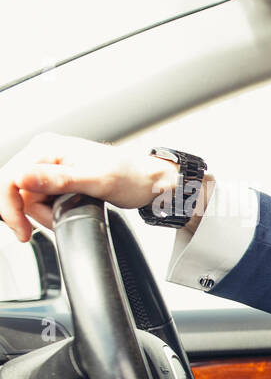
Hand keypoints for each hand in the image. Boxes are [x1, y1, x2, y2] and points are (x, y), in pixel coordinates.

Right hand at [0, 133, 179, 242]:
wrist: (149, 182)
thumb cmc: (132, 177)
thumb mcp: (96, 182)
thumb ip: (58, 181)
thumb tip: (23, 178)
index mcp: (48, 148)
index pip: (9, 178)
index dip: (9, 207)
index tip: (22, 230)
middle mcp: (45, 154)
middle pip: (16, 191)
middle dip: (33, 213)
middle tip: (58, 220)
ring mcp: (50, 166)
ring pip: (28, 199)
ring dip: (46, 213)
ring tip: (72, 211)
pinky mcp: (56, 178)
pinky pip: (40, 200)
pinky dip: (51, 211)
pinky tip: (69, 209)